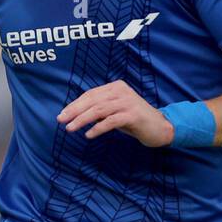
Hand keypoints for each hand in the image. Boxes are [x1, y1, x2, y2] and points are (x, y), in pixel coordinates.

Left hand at [56, 80, 173, 147]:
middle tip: (61, 120)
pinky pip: (111, 121)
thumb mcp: (115, 111)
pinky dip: (98, 128)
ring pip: (99, 110)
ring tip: (70, 128)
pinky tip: (89, 135)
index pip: (90, 94)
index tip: (62, 114)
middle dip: (74, 111)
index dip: (75, 104)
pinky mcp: (133, 115)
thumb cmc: (135, 120)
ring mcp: (127, 102)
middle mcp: (121, 91)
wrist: (160, 127)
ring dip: (82, 120)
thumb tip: (77, 115)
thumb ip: (100, 109)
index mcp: (115, 87)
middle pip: (92, 100)